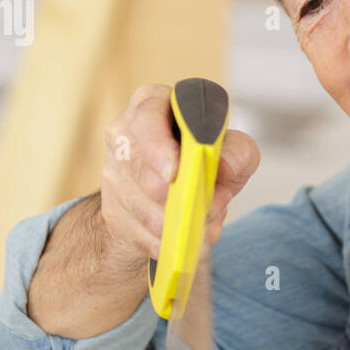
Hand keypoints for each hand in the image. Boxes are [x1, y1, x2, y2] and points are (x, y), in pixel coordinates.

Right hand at [98, 83, 259, 269]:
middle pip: (136, 165)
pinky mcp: (112, 208)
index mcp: (153, 105)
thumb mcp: (234, 150)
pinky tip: (181, 243)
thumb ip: (238, 152)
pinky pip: (132, 231)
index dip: (158, 146)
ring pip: (134, 203)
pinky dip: (160, 241)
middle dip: (172, 194)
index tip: (174, 172)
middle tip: (203, 209)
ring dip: (170, 222)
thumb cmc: (207, 160)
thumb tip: (222, 168)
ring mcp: (112, 172)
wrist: (182, 193)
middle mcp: (124, 134)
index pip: (147, 117)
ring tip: (201, 229)